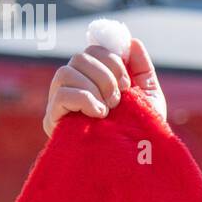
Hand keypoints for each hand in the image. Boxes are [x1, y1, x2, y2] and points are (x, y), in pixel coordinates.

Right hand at [43, 36, 166, 136]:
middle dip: (105, 75)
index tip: (127, 83)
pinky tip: (98, 114)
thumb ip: (140, 67)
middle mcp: (74, 85)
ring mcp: (60, 101)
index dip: (112, 60)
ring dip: (94, 87)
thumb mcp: (148, 94)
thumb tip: (130, 40)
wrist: (136, 161)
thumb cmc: (141, 129)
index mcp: (93, 77)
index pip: (93, 50)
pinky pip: (61, 94)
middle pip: (79, 57)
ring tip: (109, 108)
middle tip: (119, 99)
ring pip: (66, 72)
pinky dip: (84, 99)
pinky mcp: (53, 119)